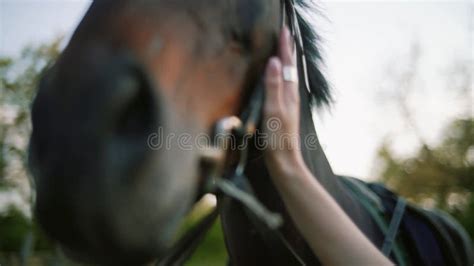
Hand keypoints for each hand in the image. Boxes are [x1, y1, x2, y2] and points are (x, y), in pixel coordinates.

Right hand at [263, 27, 303, 174]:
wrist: (284, 161)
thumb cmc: (277, 138)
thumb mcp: (273, 110)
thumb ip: (273, 86)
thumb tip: (275, 61)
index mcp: (289, 94)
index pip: (287, 65)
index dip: (285, 47)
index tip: (284, 30)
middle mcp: (291, 97)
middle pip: (290, 68)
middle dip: (287, 51)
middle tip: (285, 35)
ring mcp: (288, 105)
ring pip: (288, 77)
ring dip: (286, 62)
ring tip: (284, 51)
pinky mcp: (283, 112)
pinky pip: (284, 87)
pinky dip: (282, 76)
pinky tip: (279, 81)